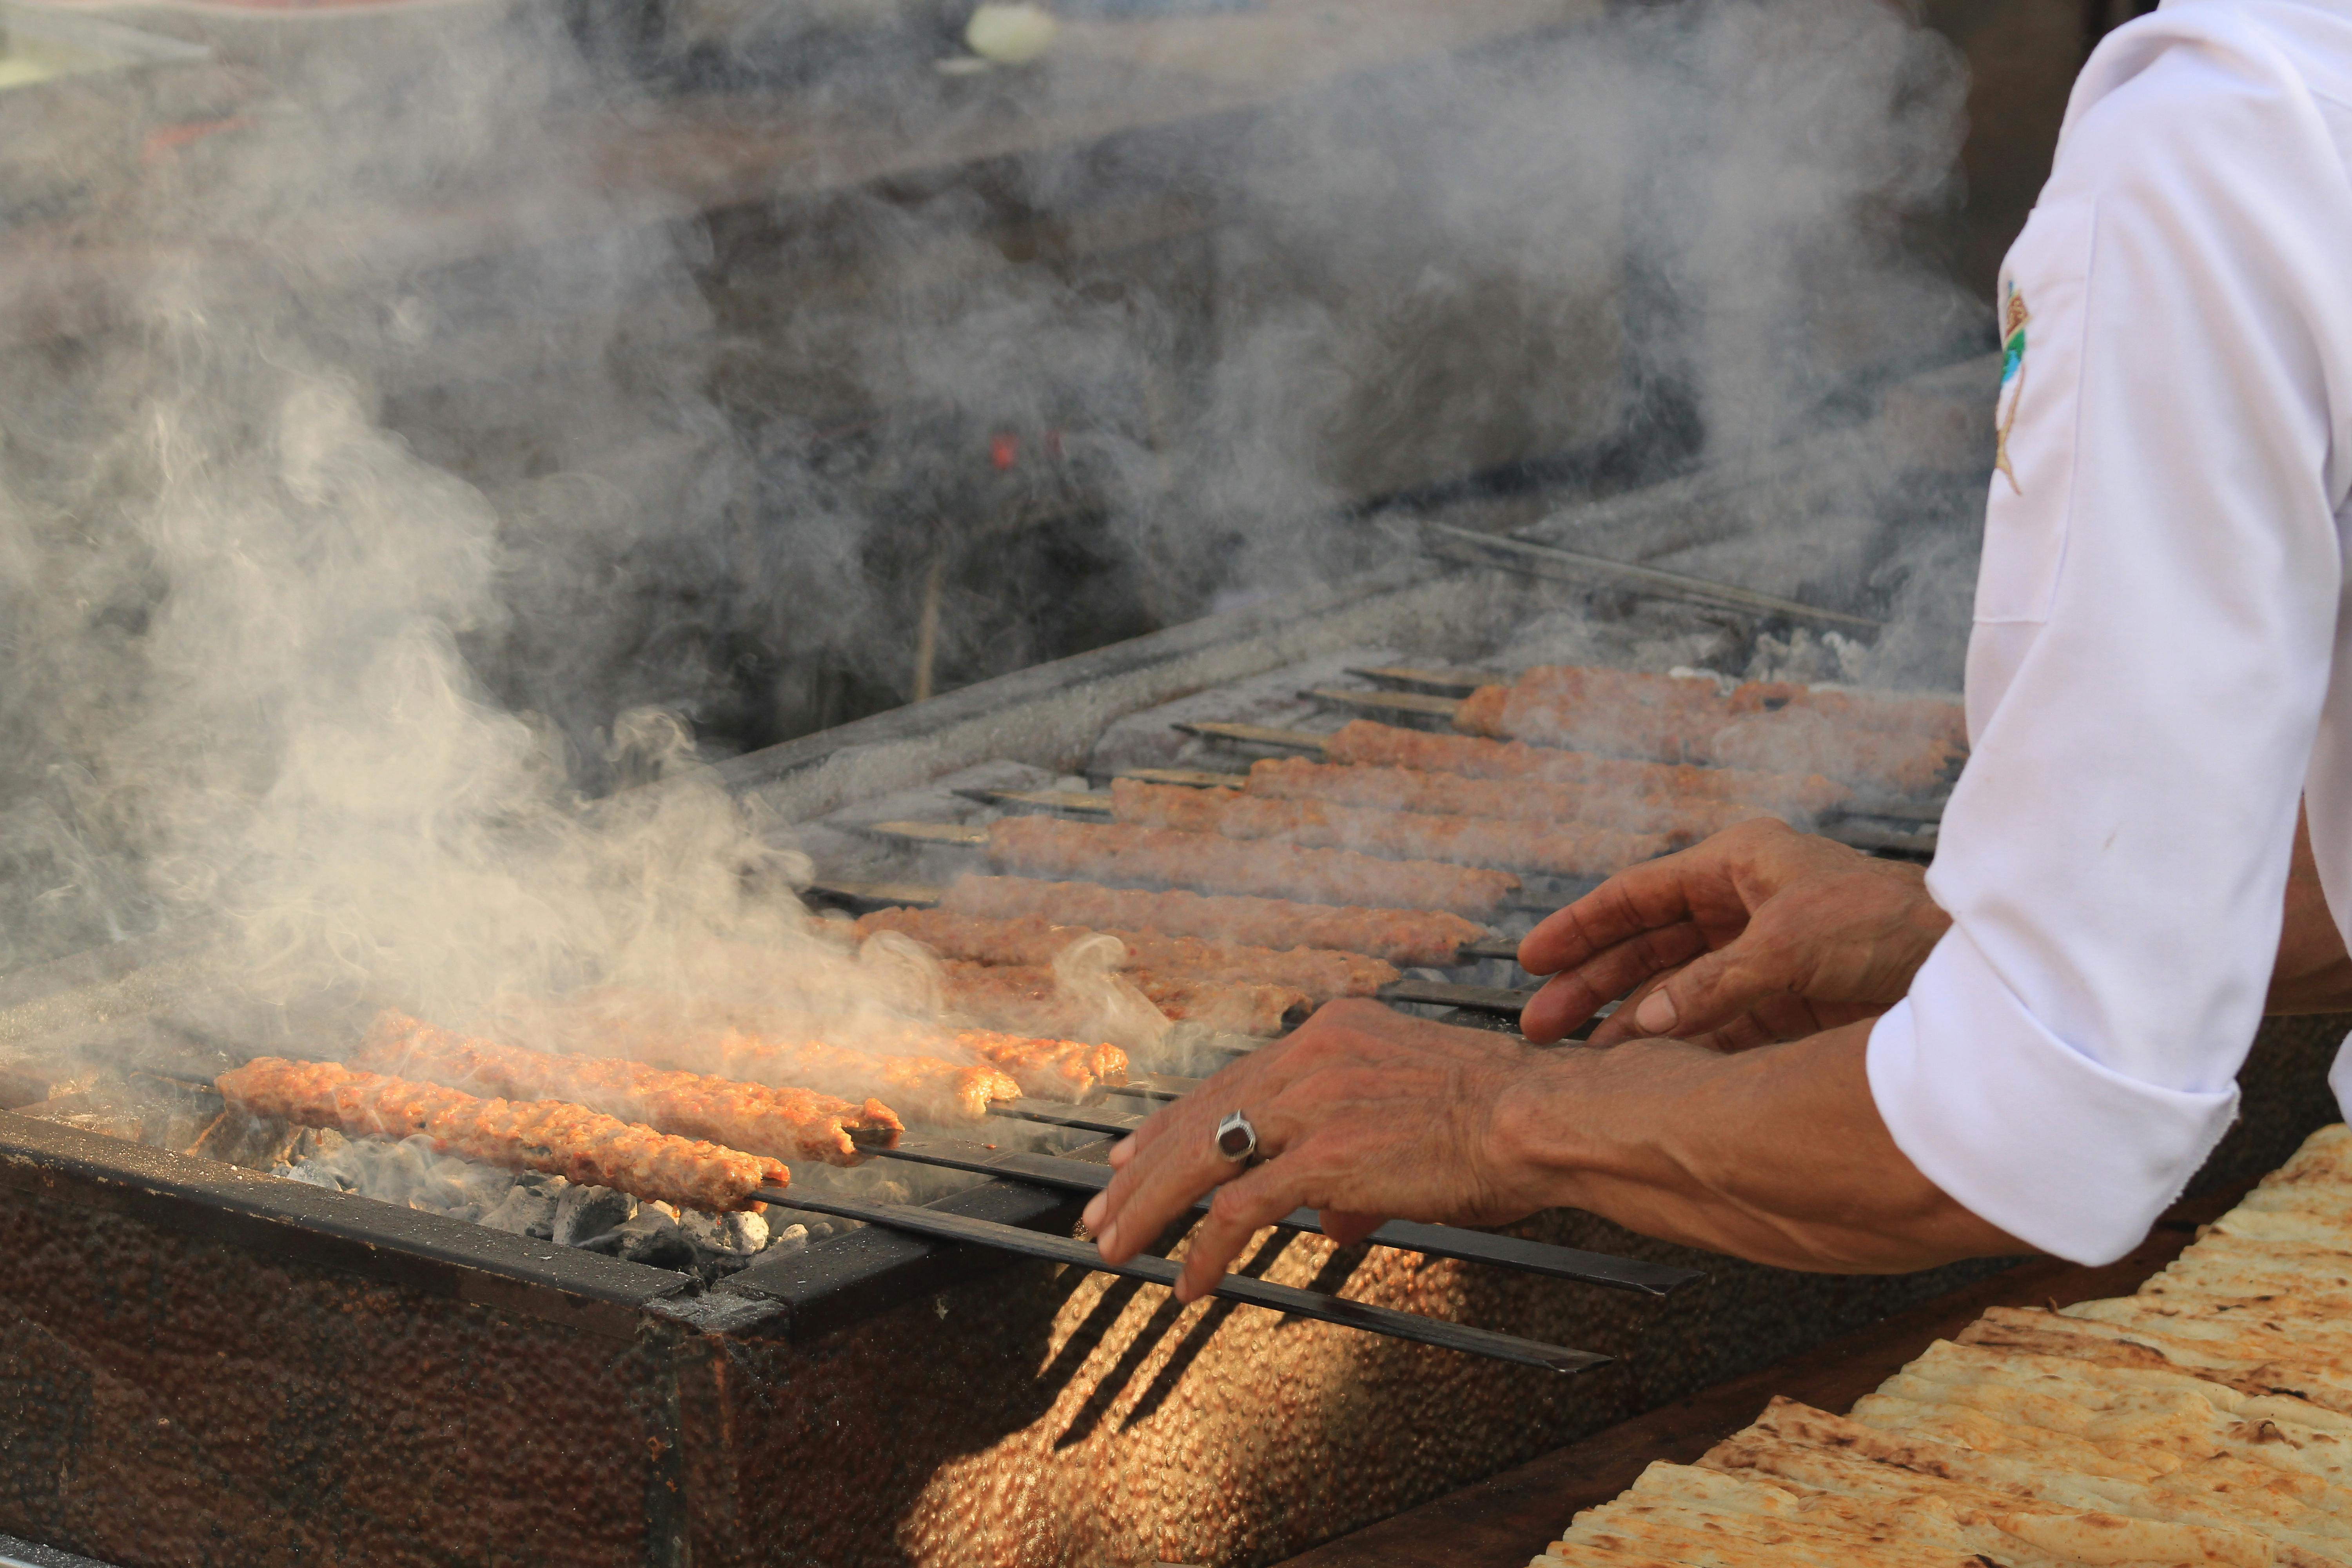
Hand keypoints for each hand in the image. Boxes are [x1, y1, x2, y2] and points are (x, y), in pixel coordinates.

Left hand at [1081, 1000, 1545, 1302]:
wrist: (1541, 1118)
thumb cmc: (1500, 1120)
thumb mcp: (1414, 1116)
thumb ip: (1358, 1169)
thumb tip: (1331, 1222)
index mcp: (1332, 1034)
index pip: (1231, 1079)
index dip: (1174, 1120)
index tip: (1134, 1149)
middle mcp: (1311, 1056)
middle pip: (1200, 1114)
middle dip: (1141, 1168)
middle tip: (1101, 1207)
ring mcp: (1313, 1105)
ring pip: (1201, 1157)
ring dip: (1150, 1208)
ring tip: (1117, 1248)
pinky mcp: (1324, 1158)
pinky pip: (1240, 1211)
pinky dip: (1205, 1251)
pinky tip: (1189, 1282)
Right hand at [1517, 818, 1949, 1048]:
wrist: (1972, 965)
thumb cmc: (1891, 925)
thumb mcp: (1791, 946)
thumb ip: (1713, 986)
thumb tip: (1645, 1025)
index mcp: (1738, 865)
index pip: (1638, 896)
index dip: (1581, 928)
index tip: (1532, 959)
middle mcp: (1744, 905)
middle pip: (1648, 946)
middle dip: (1594, 984)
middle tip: (1543, 1025)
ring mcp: (1764, 954)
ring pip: (1676, 988)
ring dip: (1632, 1021)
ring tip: (1585, 1058)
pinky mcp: (1788, 1000)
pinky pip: (1717, 1022)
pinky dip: (1681, 1045)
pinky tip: (1648, 1069)